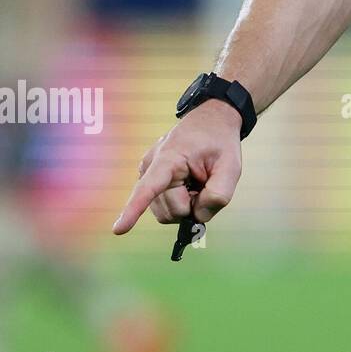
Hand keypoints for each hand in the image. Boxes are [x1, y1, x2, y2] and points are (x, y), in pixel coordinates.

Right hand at [111, 100, 243, 233]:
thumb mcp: (232, 166)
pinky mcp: (148, 179)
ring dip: (186, 204)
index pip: (149, 188)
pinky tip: (189, 184)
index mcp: (169, 158)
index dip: (133, 210)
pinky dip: (180, 201)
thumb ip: (219, 194)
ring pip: (166, 213)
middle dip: (192, 207)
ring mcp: (146, 172)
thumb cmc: (219, 141)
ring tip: (197, 182)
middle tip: (206, 185)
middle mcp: (150, 165)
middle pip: (170, 211)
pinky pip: (164, 206)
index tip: (118, 230)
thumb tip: (197, 217)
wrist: (211, 121)